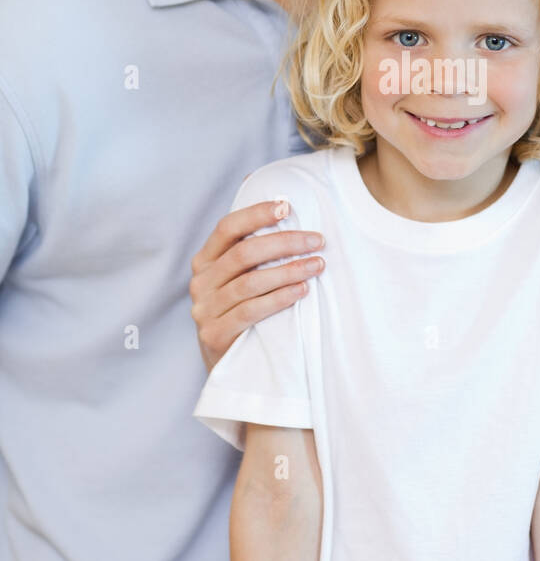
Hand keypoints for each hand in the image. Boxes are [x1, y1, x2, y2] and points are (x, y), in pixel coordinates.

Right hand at [190, 201, 324, 370]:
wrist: (230, 364)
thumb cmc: (241, 308)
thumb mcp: (239, 276)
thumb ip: (251, 243)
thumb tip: (279, 196)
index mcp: (205, 260)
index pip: (227, 228)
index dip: (256, 214)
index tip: (287, 206)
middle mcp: (200, 282)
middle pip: (244, 253)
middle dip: (284, 242)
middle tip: (317, 240)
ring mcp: (204, 309)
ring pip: (250, 282)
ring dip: (289, 270)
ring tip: (318, 265)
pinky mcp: (214, 334)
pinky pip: (251, 311)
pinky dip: (280, 298)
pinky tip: (302, 290)